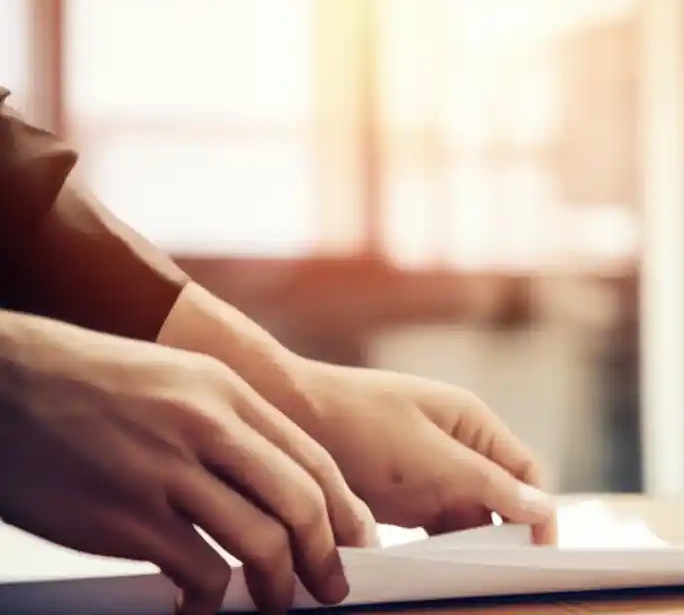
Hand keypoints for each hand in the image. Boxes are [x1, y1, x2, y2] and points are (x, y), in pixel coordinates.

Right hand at [0, 312, 376, 614]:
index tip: (358, 543)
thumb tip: (280, 479)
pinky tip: (197, 605)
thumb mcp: (177, 380)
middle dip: (327, 557)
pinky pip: (197, 573)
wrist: (1, 383)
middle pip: (301, 503)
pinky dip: (209, 601)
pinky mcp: (124, 518)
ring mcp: (164, 472)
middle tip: (331, 588)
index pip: (314, 459)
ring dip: (277, 588)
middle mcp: (205, 426)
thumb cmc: (89, 385)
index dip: (346, 510)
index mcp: (225, 391)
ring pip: (260, 543)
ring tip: (272, 605)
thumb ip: (229, 424)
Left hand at [156, 283, 556, 543]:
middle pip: (501, 499)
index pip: (525, 472)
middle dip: (508, 537)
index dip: (538, 513)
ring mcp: (430, 472)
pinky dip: (442, 552)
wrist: (284, 416)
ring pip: (469, 519)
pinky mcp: (403, 497)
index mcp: (473, 422)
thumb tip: (542, 509)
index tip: (541, 557)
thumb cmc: (358, 424)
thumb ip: (485, 484)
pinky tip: (437, 574)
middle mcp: (458, 446)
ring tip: (472, 582)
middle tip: (507, 580)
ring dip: (473, 548)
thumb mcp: (427, 456)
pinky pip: (436, 530)